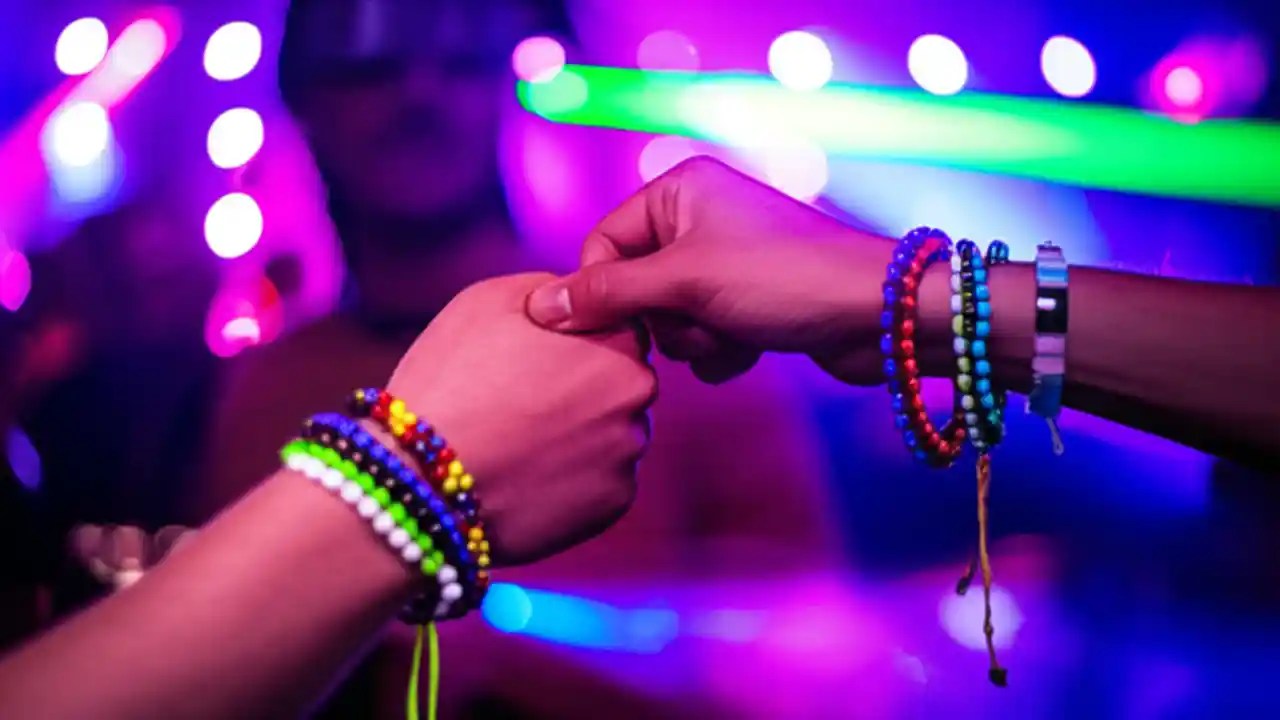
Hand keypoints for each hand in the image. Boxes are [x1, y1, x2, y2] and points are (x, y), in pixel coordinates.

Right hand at [387, 273, 654, 564]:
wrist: (422, 477)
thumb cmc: (451, 378)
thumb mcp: (492, 300)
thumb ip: (555, 289)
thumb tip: (578, 297)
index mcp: (617, 338)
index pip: (618, 326)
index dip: (576, 338)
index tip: (536, 355)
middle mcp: (638, 395)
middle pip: (620, 382)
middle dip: (584, 386)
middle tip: (522, 399)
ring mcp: (629, 453)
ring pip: (611, 433)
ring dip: (579, 433)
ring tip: (519, 439)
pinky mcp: (613, 503)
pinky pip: (601, 479)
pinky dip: (573, 476)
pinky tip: (528, 473)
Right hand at [525, 157, 895, 384]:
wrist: (878, 313)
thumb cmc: (782, 279)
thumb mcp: (684, 283)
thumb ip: (608, 296)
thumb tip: (539, 307)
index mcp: (677, 190)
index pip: (602, 244)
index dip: (604, 292)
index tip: (618, 327)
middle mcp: (698, 217)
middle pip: (634, 288)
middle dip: (664, 320)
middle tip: (700, 320)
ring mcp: (725, 261)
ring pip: (668, 320)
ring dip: (695, 340)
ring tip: (735, 332)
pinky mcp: (748, 301)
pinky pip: (703, 336)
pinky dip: (721, 351)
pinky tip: (754, 347)